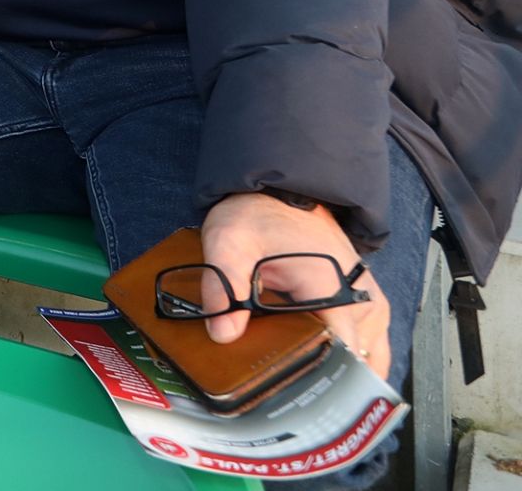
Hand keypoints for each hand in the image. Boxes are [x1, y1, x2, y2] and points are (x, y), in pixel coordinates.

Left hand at [200, 192, 391, 380]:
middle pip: (353, 363)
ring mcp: (368, 305)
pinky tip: (314, 370)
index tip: (293, 395)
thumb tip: (222, 331)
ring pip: (363, 360)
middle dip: (323, 383)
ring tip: (297, 386)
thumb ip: (222, 285)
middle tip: (286, 396)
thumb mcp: (227, 243)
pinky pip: (364, 348)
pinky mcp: (364, 307)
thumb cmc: (258, 216)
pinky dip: (343, 361)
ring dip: (335, 374)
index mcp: (332, 287)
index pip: (341, 352)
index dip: (318, 379)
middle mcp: (361, 300)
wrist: (279, 194)